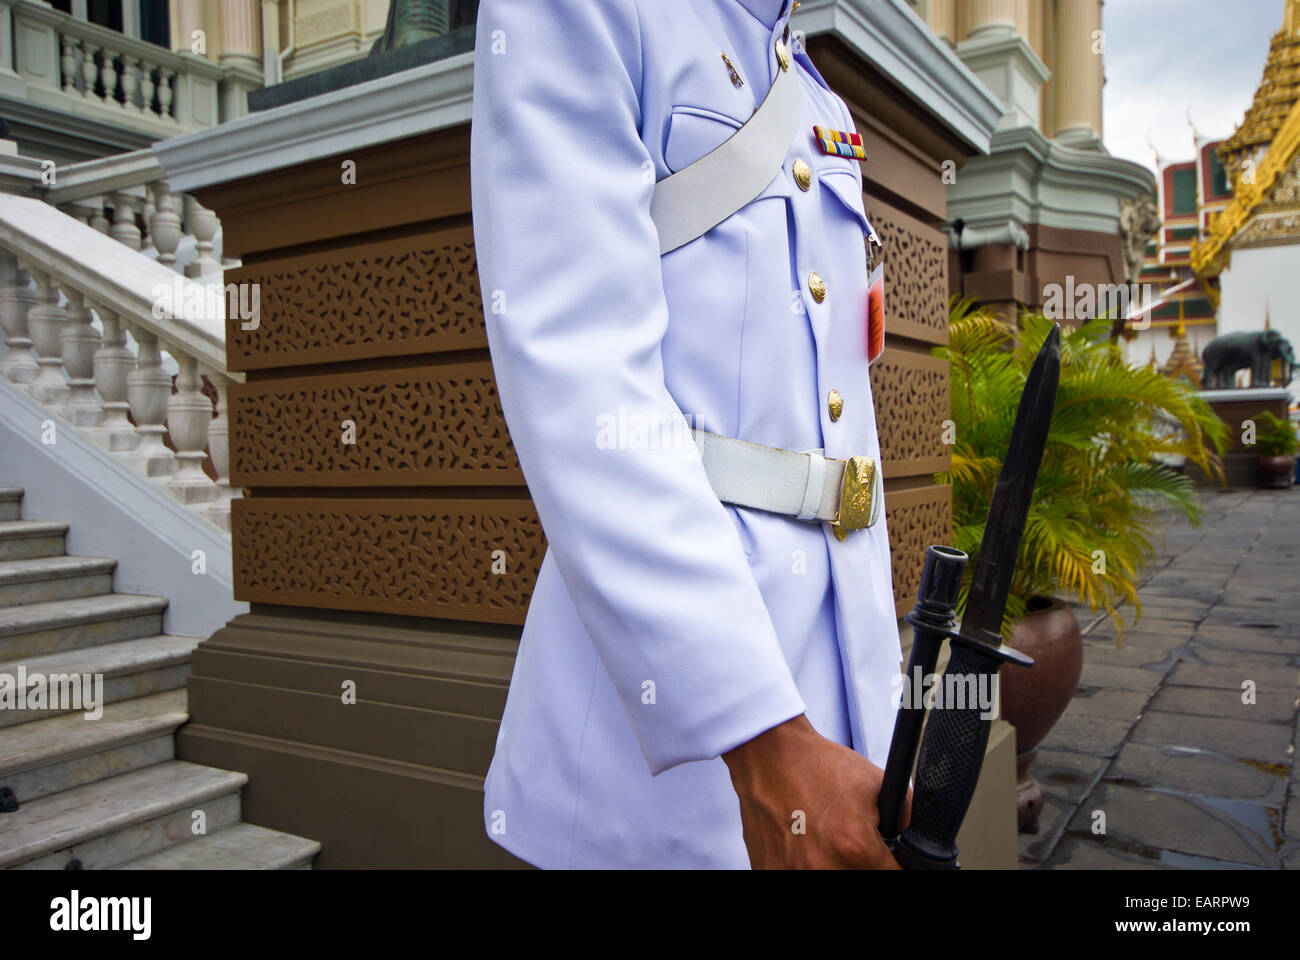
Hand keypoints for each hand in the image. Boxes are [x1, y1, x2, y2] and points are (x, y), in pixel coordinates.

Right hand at [722, 714, 909, 868]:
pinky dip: (804, 864)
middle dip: (860, 863)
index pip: (892, 876)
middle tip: (847, 842)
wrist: (770, 756)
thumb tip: (907, 840)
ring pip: (830, 876)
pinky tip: (801, 842)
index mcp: (856, 848)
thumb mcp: (876, 782)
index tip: (883, 858)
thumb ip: (903, 818)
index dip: (891, 864)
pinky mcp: (770, 870)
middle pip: (861, 878)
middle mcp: (824, 867)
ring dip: (831, 864)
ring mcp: (794, 872)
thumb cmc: (818, 766)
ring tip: (822, 839)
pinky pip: (798, 875)